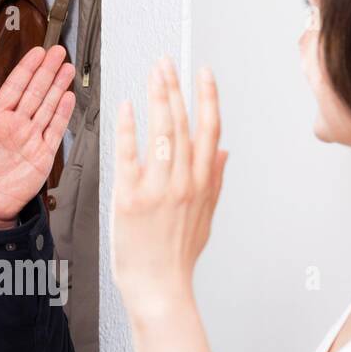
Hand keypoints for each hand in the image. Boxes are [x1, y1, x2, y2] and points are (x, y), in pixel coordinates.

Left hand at [0, 45, 75, 228]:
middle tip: (57, 51)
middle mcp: (14, 127)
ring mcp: (30, 140)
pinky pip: (55, 131)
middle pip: (35, 92)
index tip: (36, 53)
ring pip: (47, 107)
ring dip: (58, 87)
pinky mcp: (42, 156)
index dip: (26, 69)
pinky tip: (68, 98)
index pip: (13, 88)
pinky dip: (63, 114)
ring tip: (66, 68)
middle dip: (46, 71)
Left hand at [111, 57, 228, 319]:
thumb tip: (224, 152)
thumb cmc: (178, 257)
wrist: (159, 288)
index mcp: (202, 184)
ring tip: (152, 74)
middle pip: (184, 123)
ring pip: (161, 132)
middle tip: (166, 63)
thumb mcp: (205, 217)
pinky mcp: (130, 198)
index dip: (207, 98)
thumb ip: (214, 181)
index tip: (203, 73)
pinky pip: (129, 155)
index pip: (210, 130)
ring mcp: (157, 189)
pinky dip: (128, 128)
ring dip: (157, 98)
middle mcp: (183, 182)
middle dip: (176, 88)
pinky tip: (126, 107)